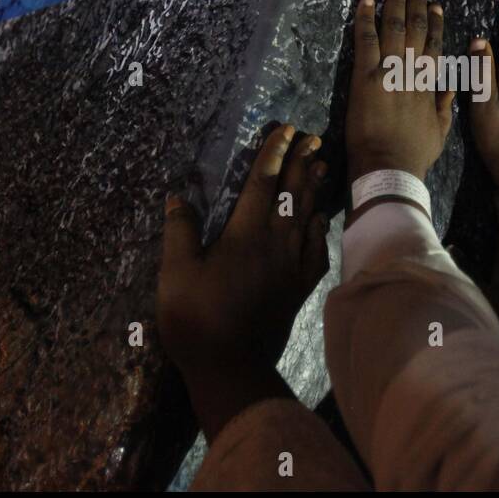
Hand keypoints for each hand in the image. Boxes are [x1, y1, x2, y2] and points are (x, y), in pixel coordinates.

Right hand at [157, 126, 328, 391]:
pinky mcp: (300, 288)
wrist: (232, 367)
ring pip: (307, 217)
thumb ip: (179, 231)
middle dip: (302, 162)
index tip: (285, 130)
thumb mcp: (175, 272)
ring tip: (323, 166)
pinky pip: (316, 250)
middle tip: (313, 138)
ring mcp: (292, 266)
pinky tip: (319, 222)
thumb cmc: (196, 318)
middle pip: (293, 193)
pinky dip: (318, 230)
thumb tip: (178, 197)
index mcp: (245, 233)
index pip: (263, 182)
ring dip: (315, 188)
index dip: (274, 153)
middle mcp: (275, 242)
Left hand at [345, 0, 453, 182]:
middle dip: (418, 1)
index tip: (436, 5)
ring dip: (396, 1)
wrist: (390, 166)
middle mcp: (412, 71)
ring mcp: (389, 71)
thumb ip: (444, 106)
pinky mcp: (366, 76)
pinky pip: (366, 40)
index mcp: (430, 84)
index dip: (435, 23)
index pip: (434, 46)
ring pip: (394, 27)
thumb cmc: (414, 154)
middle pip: (417, 29)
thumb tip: (448, 87)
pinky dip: (365, 18)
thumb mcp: (440, 131)